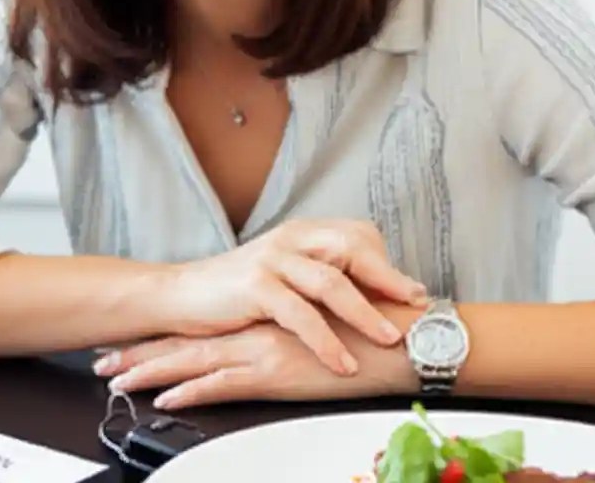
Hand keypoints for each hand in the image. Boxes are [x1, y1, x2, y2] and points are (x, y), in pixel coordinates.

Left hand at [99, 306, 421, 409]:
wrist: (400, 336)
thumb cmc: (368, 334)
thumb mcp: (320, 331)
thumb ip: (292, 335)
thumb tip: (274, 349)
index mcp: (262, 319)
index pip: (202, 329)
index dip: (163, 337)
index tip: (130, 343)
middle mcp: (254, 331)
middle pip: (185, 343)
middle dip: (141, 353)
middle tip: (103, 361)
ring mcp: (261, 351)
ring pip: (192, 361)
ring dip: (151, 372)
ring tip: (116, 380)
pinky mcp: (275, 372)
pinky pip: (223, 385)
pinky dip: (192, 392)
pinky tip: (165, 400)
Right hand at [137, 219, 426, 376]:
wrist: (178, 295)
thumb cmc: (234, 293)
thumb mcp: (282, 277)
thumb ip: (319, 278)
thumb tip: (369, 298)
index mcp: (301, 232)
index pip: (357, 235)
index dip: (386, 263)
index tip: (410, 292)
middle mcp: (290, 238)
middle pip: (352, 248)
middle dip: (388, 280)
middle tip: (416, 307)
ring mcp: (272, 260)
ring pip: (332, 282)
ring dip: (366, 313)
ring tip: (389, 339)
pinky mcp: (255, 287)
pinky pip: (301, 315)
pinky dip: (326, 341)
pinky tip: (342, 362)